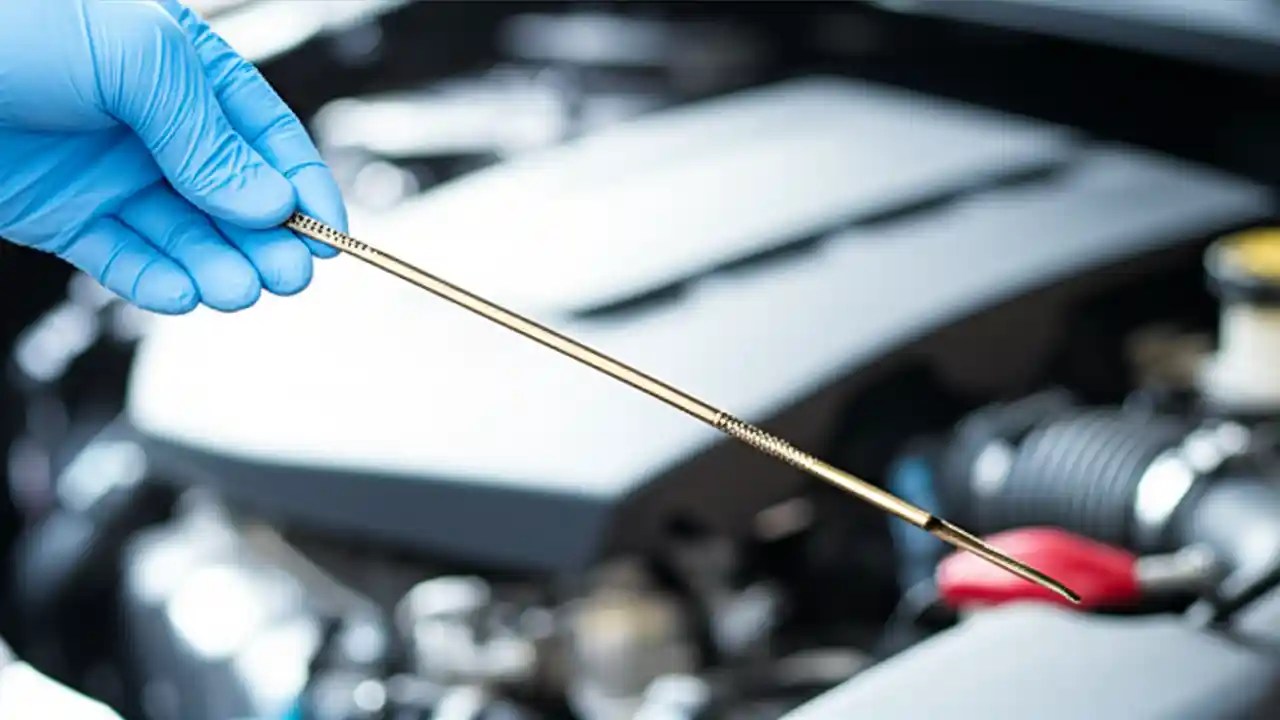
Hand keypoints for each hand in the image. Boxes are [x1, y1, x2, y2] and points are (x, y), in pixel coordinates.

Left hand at [0, 0, 346, 313]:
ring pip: (184, 232)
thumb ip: (207, 135)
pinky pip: (123, 256)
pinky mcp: (61, 216)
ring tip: (238, 289)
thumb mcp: (136, 59)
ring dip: (218, 264)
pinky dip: (156, 279)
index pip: (263, 131)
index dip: (301, 182)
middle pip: (232, 192)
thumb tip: (268, 202)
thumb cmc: (12, 26)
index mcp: (179, 66)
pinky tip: (185, 291)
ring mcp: (106, 170)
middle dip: (266, 236)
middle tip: (290, 275)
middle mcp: (150, 122)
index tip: (331, 232)